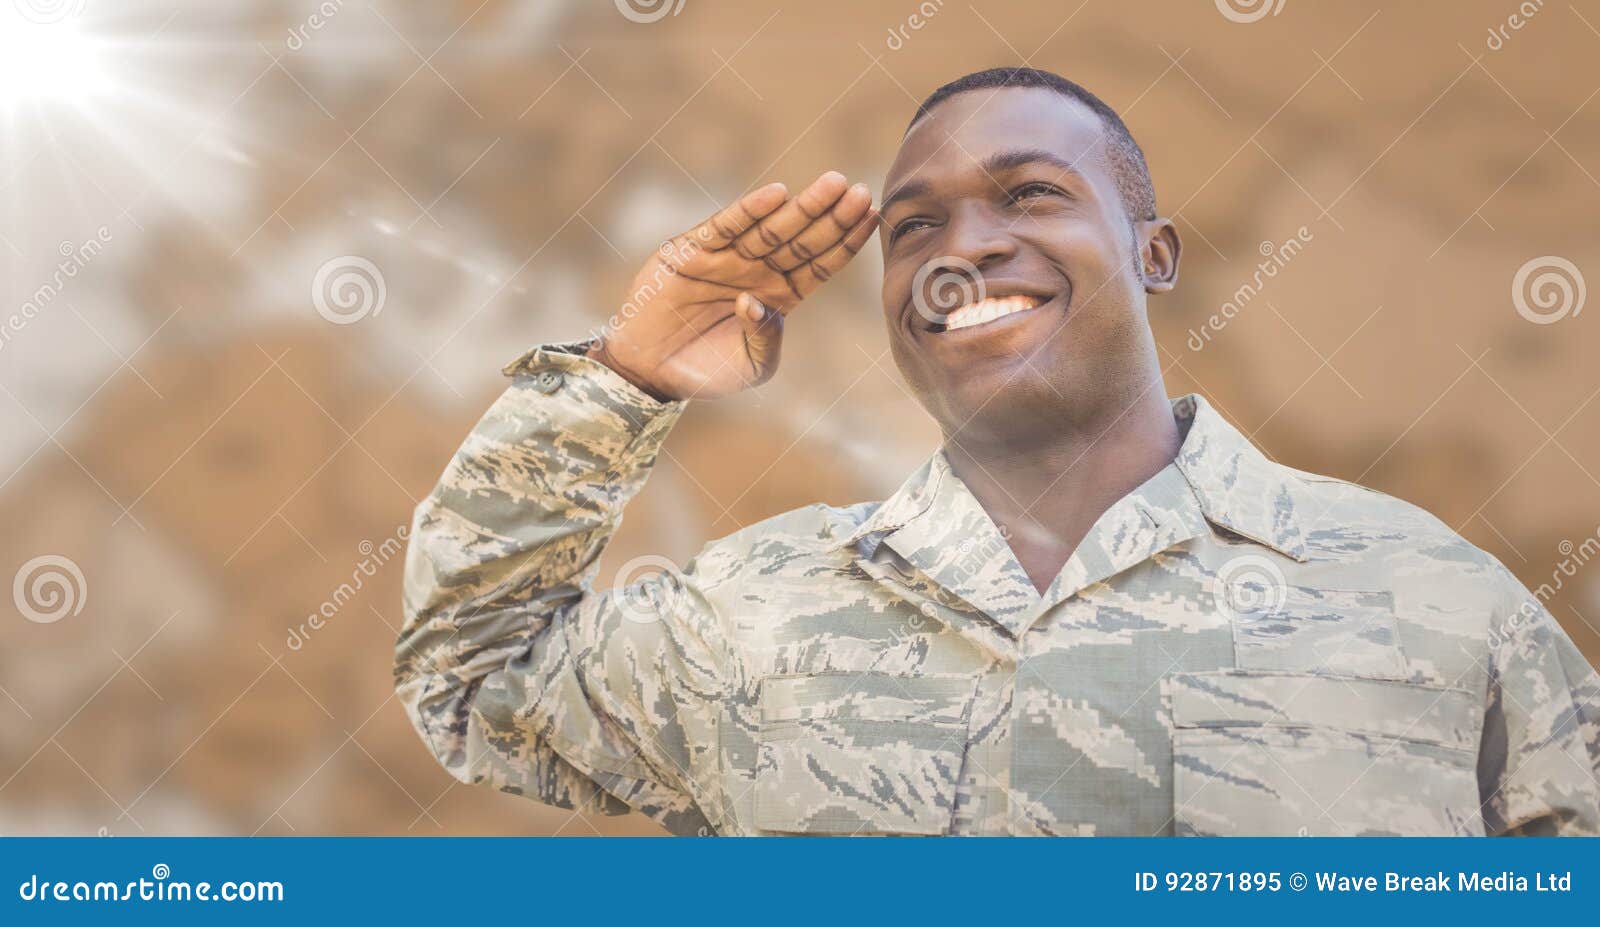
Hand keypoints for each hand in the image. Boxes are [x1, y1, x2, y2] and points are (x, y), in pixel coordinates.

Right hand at [590, 172, 876, 399]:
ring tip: (833, 184)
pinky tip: (776, 194)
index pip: (820, 262)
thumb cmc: (708, 370)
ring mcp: (726, 258)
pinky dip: (748, 211)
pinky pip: (724, 227)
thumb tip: (758, 301)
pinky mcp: (692, 251)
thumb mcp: (751, 365)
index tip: (871, 216)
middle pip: (802, 239)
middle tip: (858, 191)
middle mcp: (757, 271)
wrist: (652, 371)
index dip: (845, 240)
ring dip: (802, 206)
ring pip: (770, 228)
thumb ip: (766, 338)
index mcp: (780, 296)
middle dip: (831, 215)